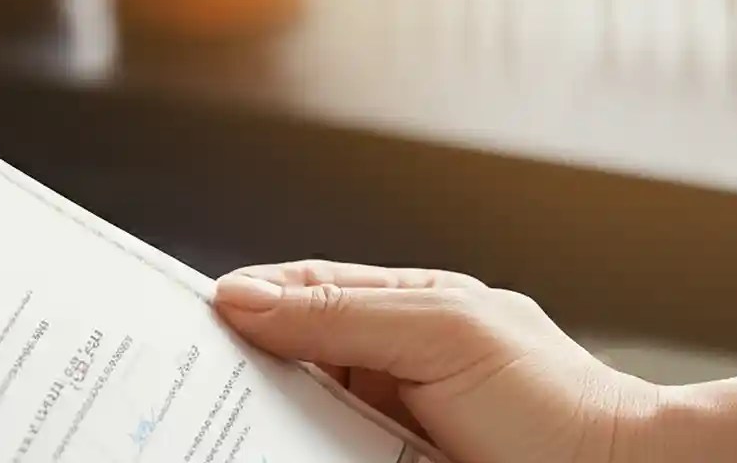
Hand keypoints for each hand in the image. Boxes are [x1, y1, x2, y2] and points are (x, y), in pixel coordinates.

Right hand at [214, 260, 659, 462]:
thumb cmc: (555, 402)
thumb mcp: (443, 334)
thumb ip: (345, 312)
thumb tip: (245, 295)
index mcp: (406, 308)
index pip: (304, 290)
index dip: (244, 298)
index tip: (183, 318)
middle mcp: (392, 364)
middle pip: (292, 358)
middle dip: (241, 369)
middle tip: (181, 388)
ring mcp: (390, 424)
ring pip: (301, 417)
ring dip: (261, 424)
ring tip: (211, 433)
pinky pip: (325, 456)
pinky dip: (295, 453)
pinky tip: (265, 455)